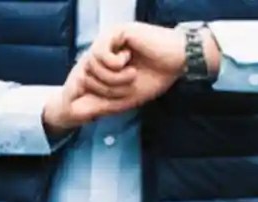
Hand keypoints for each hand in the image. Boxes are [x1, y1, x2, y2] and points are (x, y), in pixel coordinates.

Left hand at [43, 23, 220, 132]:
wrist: (178, 61)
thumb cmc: (156, 77)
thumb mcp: (125, 97)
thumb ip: (103, 102)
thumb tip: (78, 113)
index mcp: (106, 63)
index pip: (85, 79)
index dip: (93, 93)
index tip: (110, 97)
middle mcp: (105, 49)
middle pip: (86, 74)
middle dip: (105, 88)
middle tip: (127, 87)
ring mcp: (109, 39)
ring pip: (91, 65)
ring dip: (111, 77)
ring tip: (131, 75)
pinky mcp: (115, 32)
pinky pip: (99, 53)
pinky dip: (113, 65)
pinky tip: (128, 60)